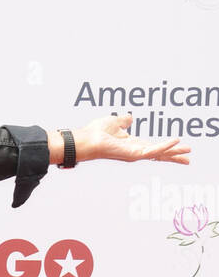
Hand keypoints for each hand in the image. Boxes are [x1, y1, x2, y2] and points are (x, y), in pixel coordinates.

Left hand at [68, 115, 190, 165]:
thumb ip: (124, 121)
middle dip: (174, 156)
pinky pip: (153, 151)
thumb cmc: (96, 132)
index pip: (153, 147)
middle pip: (160, 154)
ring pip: (159, 154)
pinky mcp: (134, 154)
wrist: (87, 139)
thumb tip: (130, 118)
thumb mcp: (115, 122)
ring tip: (188, 152)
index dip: (166, 147)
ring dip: (174, 152)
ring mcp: (135, 154)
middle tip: (188, 159)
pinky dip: (165, 146)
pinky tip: (176, 141)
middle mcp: (135, 151)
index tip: (179, 146)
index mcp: (132, 144)